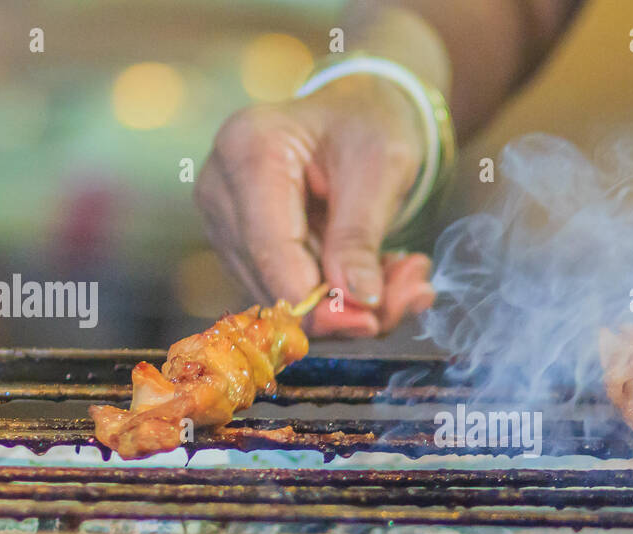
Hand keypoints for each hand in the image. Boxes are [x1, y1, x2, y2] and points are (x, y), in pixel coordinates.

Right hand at [196, 74, 436, 336]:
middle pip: (273, 283)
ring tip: (405, 277)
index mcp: (248, 150)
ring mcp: (224, 223)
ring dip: (348, 305)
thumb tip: (358, 303)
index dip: (318, 301)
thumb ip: (360, 236)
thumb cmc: (367, 124)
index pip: (271, 251)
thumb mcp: (380, 167)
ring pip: (283, 299)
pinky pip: (289, 295)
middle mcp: (220, 190)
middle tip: (412, 293)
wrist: (354, 113)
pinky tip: (377, 276)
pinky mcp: (241, 250)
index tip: (372, 320)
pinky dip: (338, 298)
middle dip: (344, 305)